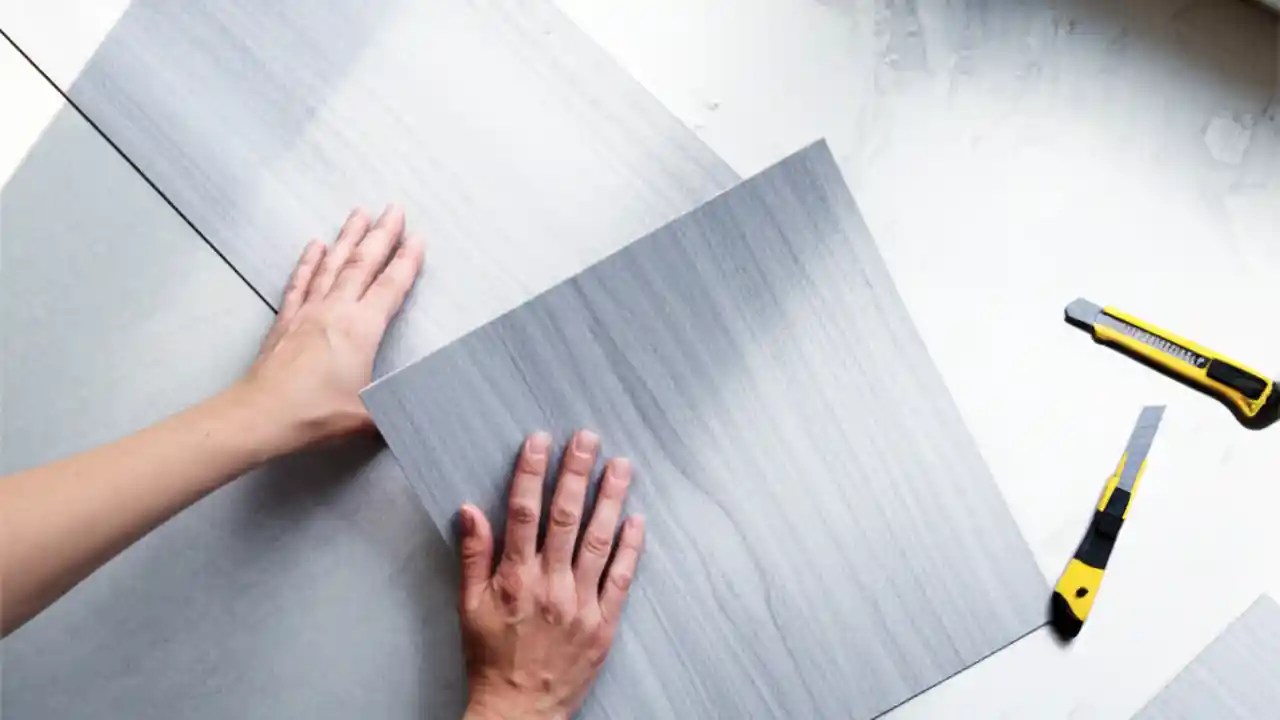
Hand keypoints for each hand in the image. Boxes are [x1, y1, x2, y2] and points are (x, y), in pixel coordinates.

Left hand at [236, 205, 423, 454]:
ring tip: (359, 213)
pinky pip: (301, 282)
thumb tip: (420, 410)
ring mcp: (308, 312)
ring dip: (348, 237)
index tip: (418, 238)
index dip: (407, 261)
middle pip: (362, 264)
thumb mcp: (368, 417)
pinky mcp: (286, 321)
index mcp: (361, 330)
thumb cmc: (314, 415)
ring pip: (332, 264)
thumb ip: (397, 408)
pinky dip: (309, 261)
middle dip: (381, 234)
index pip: (390, 287)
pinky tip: (315, 245)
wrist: (259, 416)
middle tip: (394, 209)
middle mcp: (335, 312)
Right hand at [458, 430, 645, 719]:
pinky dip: (629, 548)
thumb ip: (473, 556)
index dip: (531, 473)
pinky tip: (636, 520)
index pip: (523, 513)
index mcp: (515, 578)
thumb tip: (469, 510)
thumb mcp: (469, 607)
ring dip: (610, 500)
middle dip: (576, 474)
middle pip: (565, 518)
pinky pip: (620, 579)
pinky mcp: (603, 624)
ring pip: (598, 541)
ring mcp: (581, 604)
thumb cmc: (490, 658)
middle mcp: (550, 585)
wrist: (519, 710)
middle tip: (588, 438)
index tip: (539, 442)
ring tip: (620, 466)